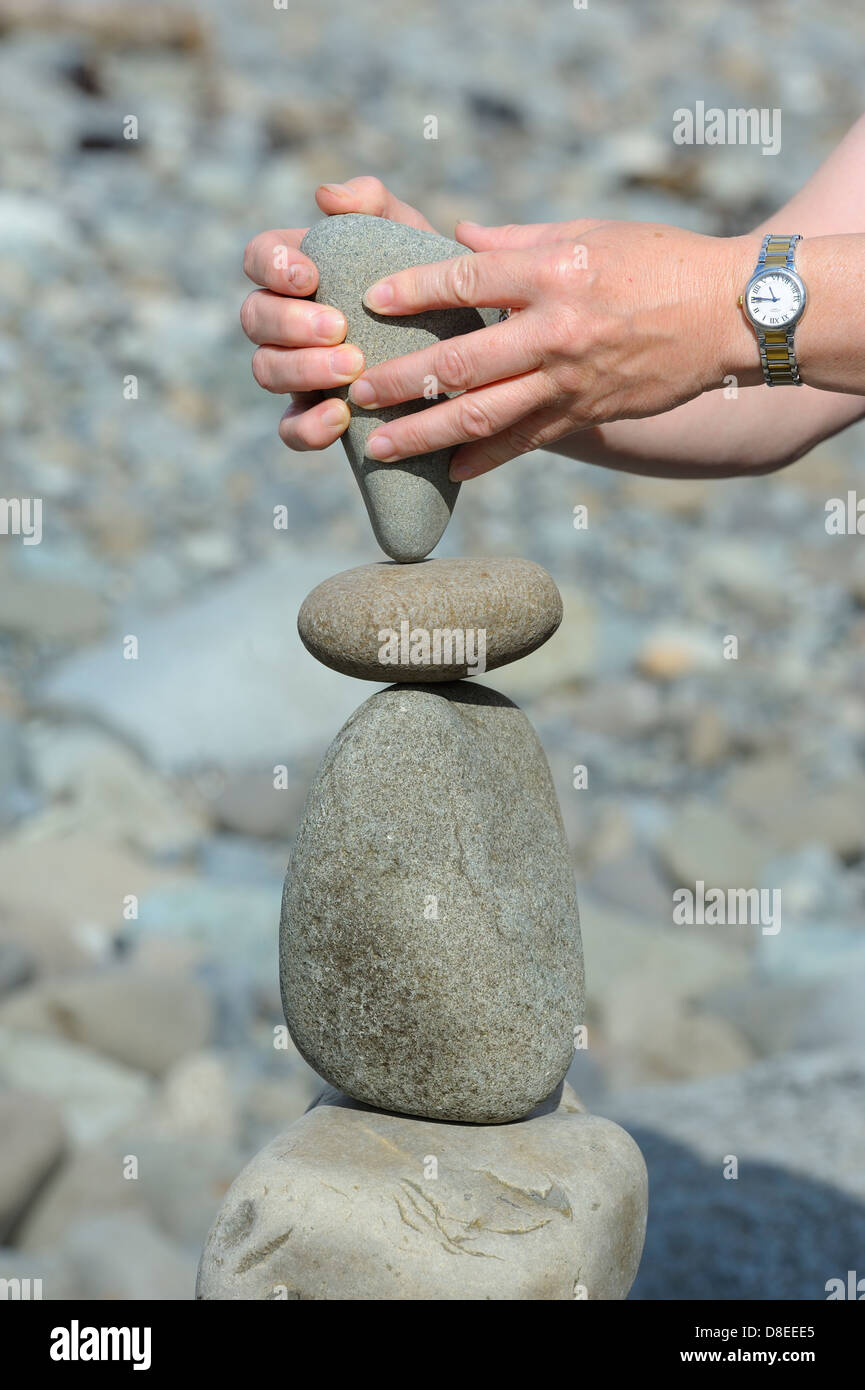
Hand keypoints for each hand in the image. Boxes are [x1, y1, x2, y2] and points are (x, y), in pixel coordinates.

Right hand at [241, 178, 435, 450]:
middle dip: (289, 323)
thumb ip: (374, 204)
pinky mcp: (316, 417)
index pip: (257, 258)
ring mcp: (297, 372)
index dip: (271, 266)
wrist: (466, 345)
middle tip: (339, 328)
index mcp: (299, 271)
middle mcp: (287, 323)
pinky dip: (307, 426)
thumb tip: (326, 197)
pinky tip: (341, 416)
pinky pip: (290, 429)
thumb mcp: (409, 235)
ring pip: (265, 371)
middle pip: (254, 318)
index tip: (310, 276)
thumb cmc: (429, 279)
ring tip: (352, 368)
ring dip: (302, 369)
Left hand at [349, 219, 747, 478]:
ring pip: (484, 414)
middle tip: (353, 393)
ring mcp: (570, 379)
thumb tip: (459, 235)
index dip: (413, 292)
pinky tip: (448, 472)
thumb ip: (518, 239)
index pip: (466, 278)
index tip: (368, 301)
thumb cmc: (657, 260)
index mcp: (553, 271)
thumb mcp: (588, 232)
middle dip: (399, 381)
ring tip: (379, 447)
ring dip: (425, 434)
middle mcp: (555, 330)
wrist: (728, 316)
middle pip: (460, 361)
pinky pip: (524, 443)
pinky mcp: (585, 412)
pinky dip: (484, 460)